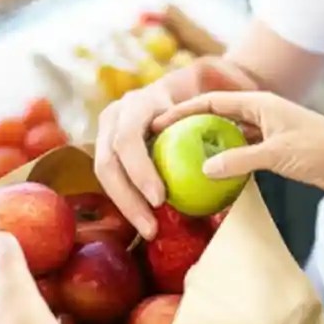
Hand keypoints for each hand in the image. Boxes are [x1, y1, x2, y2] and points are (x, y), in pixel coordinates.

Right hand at [94, 56, 258, 237]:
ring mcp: (104, 134)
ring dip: (126, 206)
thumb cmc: (190, 105)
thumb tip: (218, 168)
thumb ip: (205, 130)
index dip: (140, 171)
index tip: (159, 199)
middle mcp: (113, 118)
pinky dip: (128, 202)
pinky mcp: (105, 150)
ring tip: (149, 230)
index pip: (128, 140)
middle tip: (151, 227)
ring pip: (104, 176)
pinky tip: (147, 221)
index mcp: (135, 105)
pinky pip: (111, 181)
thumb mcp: (198, 109)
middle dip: (127, 199)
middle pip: (107, 164)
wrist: (168, 94)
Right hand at [152, 91, 323, 201]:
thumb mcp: (277, 155)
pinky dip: (226, 161)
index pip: (211, 102)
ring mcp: (269, 132)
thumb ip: (240, 160)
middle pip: (216, 116)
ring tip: (179, 161)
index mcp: (260, 103)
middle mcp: (262, 112)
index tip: (156, 124)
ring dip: (207, 146)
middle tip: (162, 145)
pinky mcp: (276, 150)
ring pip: (229, 136)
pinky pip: (242, 152)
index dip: (182, 111)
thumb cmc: (322, 152)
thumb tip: (204, 170)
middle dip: (189, 128)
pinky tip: (211, 176)